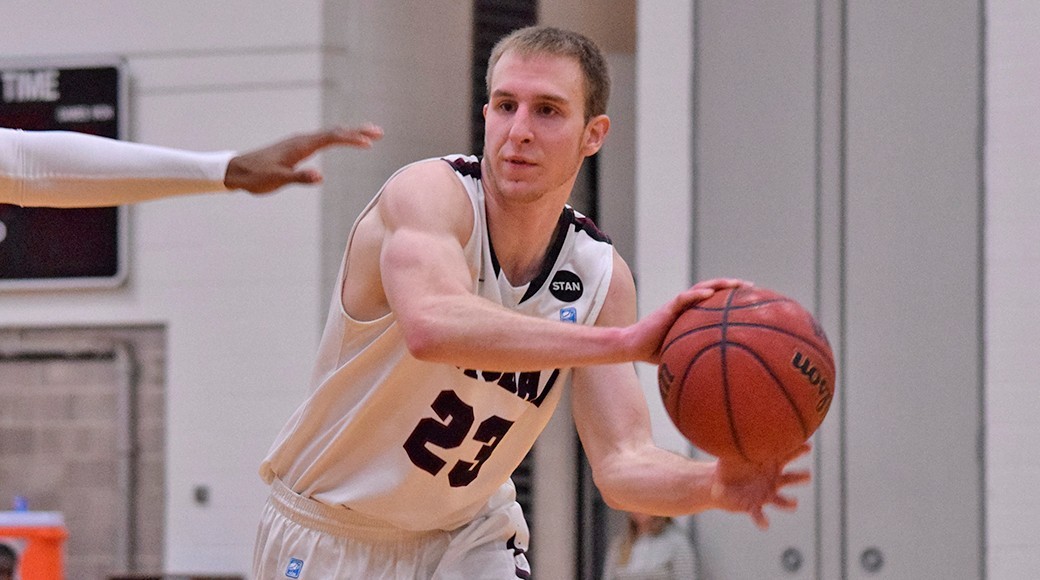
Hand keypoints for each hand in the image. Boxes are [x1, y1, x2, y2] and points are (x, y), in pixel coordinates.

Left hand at [224, 124, 383, 193]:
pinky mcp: (297, 147)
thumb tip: (320, 176)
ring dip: (350, 133)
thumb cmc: (256, 177)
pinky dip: (339, 138)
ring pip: (330, 133)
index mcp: (301, 146)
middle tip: (380, 133)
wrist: (237, 171)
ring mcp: (300, 142)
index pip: (332, 138)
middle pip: (335, 131)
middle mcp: (302, 140)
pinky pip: (324, 138)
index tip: (369, 143)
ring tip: (369, 135)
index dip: (352, 139)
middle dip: (358, 131)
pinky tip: (343, 140)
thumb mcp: (277, 180)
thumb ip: (299, 177)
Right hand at [632, 277, 750, 363]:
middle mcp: (687, 306)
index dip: (733, 298)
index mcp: (692, 314)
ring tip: (735, 284)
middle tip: (752, 287)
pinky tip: (710, 294)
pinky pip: (684, 299)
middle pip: (713, 290)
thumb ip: (698, 356)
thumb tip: (719, 372)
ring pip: (701, 288)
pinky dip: (697, 295)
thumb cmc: (655, 352)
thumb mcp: (682, 354)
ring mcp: (677, 306)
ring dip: (719, 284)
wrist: (632, 347)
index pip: (715, 301)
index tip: (752, 299)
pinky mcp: (668, 308)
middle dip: (733, 286)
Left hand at [709, 444, 811, 529]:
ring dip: (788, 502)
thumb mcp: (733, 451)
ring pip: (780, 500)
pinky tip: (765, 524)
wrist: (719, 484)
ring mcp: (765, 495)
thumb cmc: (731, 465)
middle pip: (790, 478)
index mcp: (770, 464)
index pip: (787, 456)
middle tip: (808, 475)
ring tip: (794, 503)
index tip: (809, 446)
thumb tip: (734, 426)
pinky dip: (762, 520)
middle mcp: (773, 480)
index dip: (798, 451)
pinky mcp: (754, 507)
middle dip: (800, 477)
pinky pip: (758, 514)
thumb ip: (736, 443)